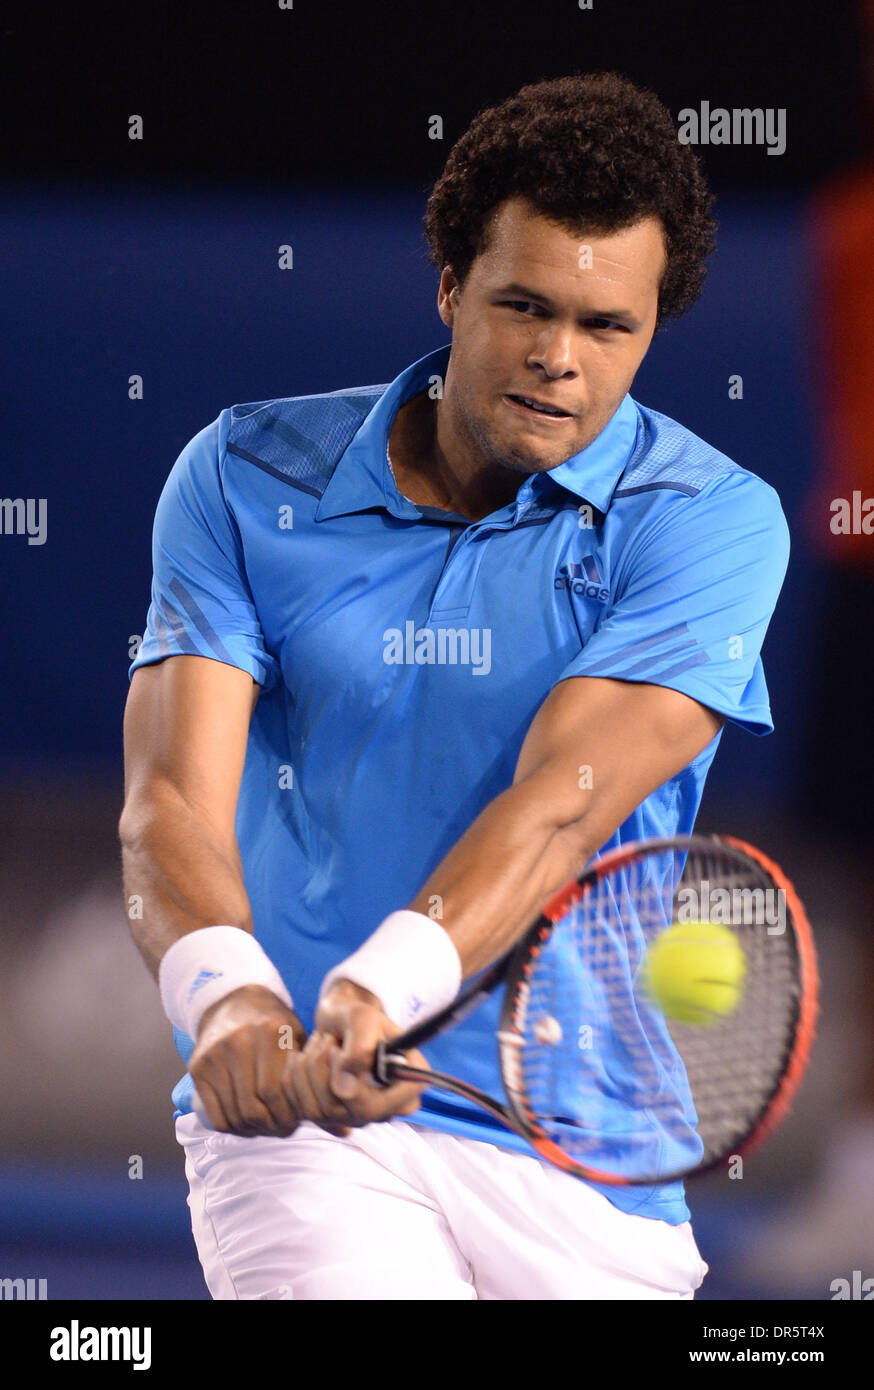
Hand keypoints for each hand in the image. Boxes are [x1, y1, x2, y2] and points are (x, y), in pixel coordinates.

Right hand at [189, 983, 314, 1136]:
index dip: (288, 1115)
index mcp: (270, 1032)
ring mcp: (215, 1055)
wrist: (233, 1001)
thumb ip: (318, 1084)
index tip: (296, 1121)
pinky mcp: (198, 1067)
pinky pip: (214, 1114)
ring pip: (234, 1114)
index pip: (276, 1092)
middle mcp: (239, 1042)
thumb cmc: (274, 1026)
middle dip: (272, 1126)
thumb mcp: (298, 1041)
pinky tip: (245, 1123)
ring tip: (266, 1126)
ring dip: (253, 1130)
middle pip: (254, 1107)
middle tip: (282, 1128)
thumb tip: (346, 1131)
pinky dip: (232, 1127)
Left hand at [311, 979, 430, 1126]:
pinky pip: (300, 1108)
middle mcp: (384, 1110)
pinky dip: (295, 1076)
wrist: (340, 1019)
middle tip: (329, 1042)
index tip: (339, 1051)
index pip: (378, 1108)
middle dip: (325, 1071)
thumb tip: (342, 1089)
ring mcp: (356, 1116)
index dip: (351, 1086)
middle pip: (344, 1111)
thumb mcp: (364, 1019)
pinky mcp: (329, 1117)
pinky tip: (305, 1057)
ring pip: (319, 1111)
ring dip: (309, 1068)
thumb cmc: (359, 1017)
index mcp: (407, 1087)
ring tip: (321, 1043)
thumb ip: (360, 1051)